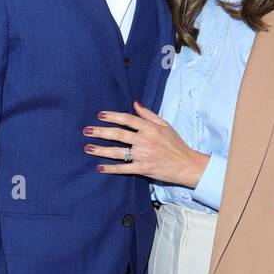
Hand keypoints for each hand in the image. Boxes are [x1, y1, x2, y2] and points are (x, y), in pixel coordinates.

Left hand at [84, 100, 208, 185]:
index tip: (100, 115)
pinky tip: (100, 167)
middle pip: (118, 134)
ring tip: (88, 148)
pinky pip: (124, 168)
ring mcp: (144, 155)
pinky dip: (111, 168)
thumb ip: (149, 115)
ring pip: (118, 152)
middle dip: (101, 132)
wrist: (187, 164)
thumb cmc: (176, 144)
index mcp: (150, 128)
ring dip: (101, 150)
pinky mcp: (144, 169)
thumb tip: (135, 104)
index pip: (127, 119)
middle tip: (87, 131)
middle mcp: (145, 140)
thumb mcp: (165, 125)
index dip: (112, 116)